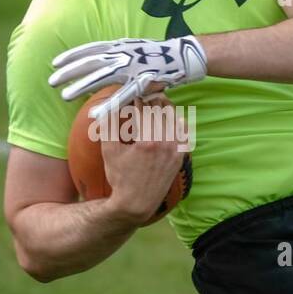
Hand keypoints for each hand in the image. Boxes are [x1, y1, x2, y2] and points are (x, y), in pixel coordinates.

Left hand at [49, 36, 207, 120]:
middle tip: (52, 81)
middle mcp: (122, 55)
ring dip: (81, 87)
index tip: (56, 62)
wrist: (184, 56)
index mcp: (121, 47)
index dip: (72, 56)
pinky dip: (106, 105)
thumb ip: (123, 53)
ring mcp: (131, 69)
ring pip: (100, 78)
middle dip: (70, 72)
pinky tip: (94, 113)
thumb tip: (110, 57)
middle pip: (90, 63)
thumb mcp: (138, 48)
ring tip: (64, 96)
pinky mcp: (142, 83)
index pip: (91, 50)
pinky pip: (121, 96)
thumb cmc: (161, 55)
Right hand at [99, 97, 188, 224]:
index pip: (145, 109)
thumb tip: (110, 105)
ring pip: (175, 120)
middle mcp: (165, 144)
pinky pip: (184, 134)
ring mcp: (175, 150)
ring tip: (158, 100)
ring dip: (166, 108)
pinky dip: (178, 124)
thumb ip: (109, 124)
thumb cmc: (120, 176)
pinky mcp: (180, 156)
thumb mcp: (109, 149)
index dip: (139, 98)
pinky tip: (173, 118)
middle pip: (162, 111)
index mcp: (148, 140)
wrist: (137, 201)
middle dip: (153, 99)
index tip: (134, 92)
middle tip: (147, 91)